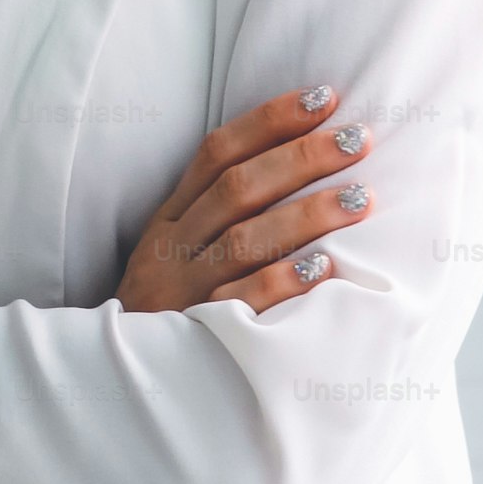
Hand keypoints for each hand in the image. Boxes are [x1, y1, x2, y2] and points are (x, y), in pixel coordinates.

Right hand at [113, 84, 373, 314]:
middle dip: (301, 158)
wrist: (121, 386)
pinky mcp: (196, 337)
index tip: (324, 97)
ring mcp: (182, 292)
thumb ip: (219, 217)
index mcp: (169, 219)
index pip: (217, 153)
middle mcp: (172, 249)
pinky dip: (282, 282)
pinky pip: (241, 304)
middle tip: (359, 139)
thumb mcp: (176, 256)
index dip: (270, 121)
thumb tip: (299, 163)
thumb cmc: (170, 313)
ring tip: (361, 198)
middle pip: (237, 189)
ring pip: (244, 241)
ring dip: (306, 215)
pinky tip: (326, 268)